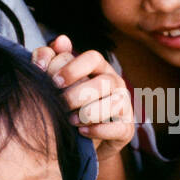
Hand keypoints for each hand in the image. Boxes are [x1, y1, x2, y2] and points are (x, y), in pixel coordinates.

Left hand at [33, 35, 133, 160]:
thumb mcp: (59, 80)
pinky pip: (117, 128)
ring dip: (88, 113)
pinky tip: (81, 131)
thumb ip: (54, 58)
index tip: (54, 82)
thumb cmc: (69, 102)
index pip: (93, 58)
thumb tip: (60, 40)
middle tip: (60, 104)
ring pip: (113, 104)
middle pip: (103, 82)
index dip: (73, 69)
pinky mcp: (126, 128)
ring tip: (70, 120)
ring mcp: (124, 105)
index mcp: (100, 68)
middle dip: (78, 94)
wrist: (81, 138)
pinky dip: (98, 130)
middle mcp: (115, 83)